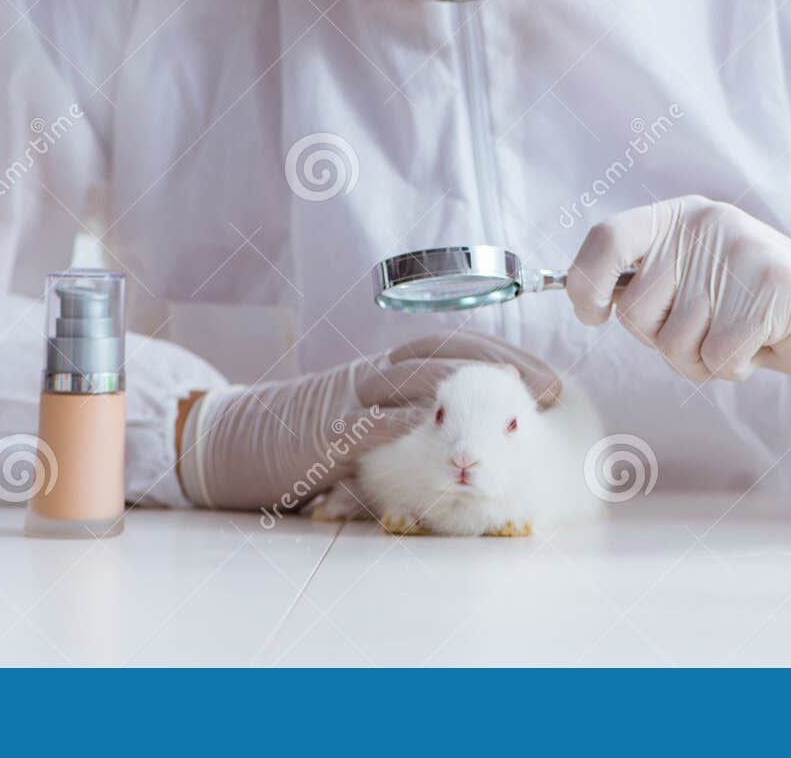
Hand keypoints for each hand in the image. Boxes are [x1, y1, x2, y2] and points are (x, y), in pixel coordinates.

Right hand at [176, 332, 559, 510]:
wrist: (237, 442)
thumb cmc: (315, 438)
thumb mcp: (373, 421)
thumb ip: (418, 422)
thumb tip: (486, 441)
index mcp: (390, 370)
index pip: (457, 348)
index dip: (507, 359)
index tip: (553, 384)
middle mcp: (374, 375)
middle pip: (442, 352)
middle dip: (499, 367)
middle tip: (545, 391)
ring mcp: (347, 399)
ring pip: (406, 377)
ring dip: (458, 384)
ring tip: (503, 399)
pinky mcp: (323, 433)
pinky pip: (363, 421)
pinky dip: (394, 418)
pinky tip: (425, 419)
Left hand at [565, 196, 790, 387]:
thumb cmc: (761, 308)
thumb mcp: (701, 277)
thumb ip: (653, 281)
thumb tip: (588, 300)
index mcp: (680, 216)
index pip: (607, 239)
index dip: (584, 283)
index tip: (594, 316)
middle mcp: (706, 224)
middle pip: (635, 312)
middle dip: (663, 343)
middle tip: (709, 331)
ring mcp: (740, 252)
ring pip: (676, 344)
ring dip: (703, 360)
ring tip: (742, 335)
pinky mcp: (772, 289)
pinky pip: (717, 358)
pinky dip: (735, 369)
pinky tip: (764, 345)